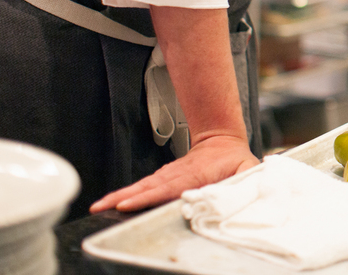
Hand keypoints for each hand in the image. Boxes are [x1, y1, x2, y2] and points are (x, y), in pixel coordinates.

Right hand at [89, 133, 258, 213]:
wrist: (223, 140)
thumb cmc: (235, 159)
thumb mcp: (248, 169)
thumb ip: (247, 181)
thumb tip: (241, 193)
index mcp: (196, 175)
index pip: (168, 188)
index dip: (148, 196)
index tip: (129, 203)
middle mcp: (177, 175)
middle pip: (148, 188)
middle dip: (124, 197)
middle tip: (102, 207)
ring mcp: (168, 176)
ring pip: (141, 187)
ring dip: (120, 196)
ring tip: (99, 206)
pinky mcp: (163, 179)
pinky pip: (143, 188)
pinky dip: (126, 194)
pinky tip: (113, 201)